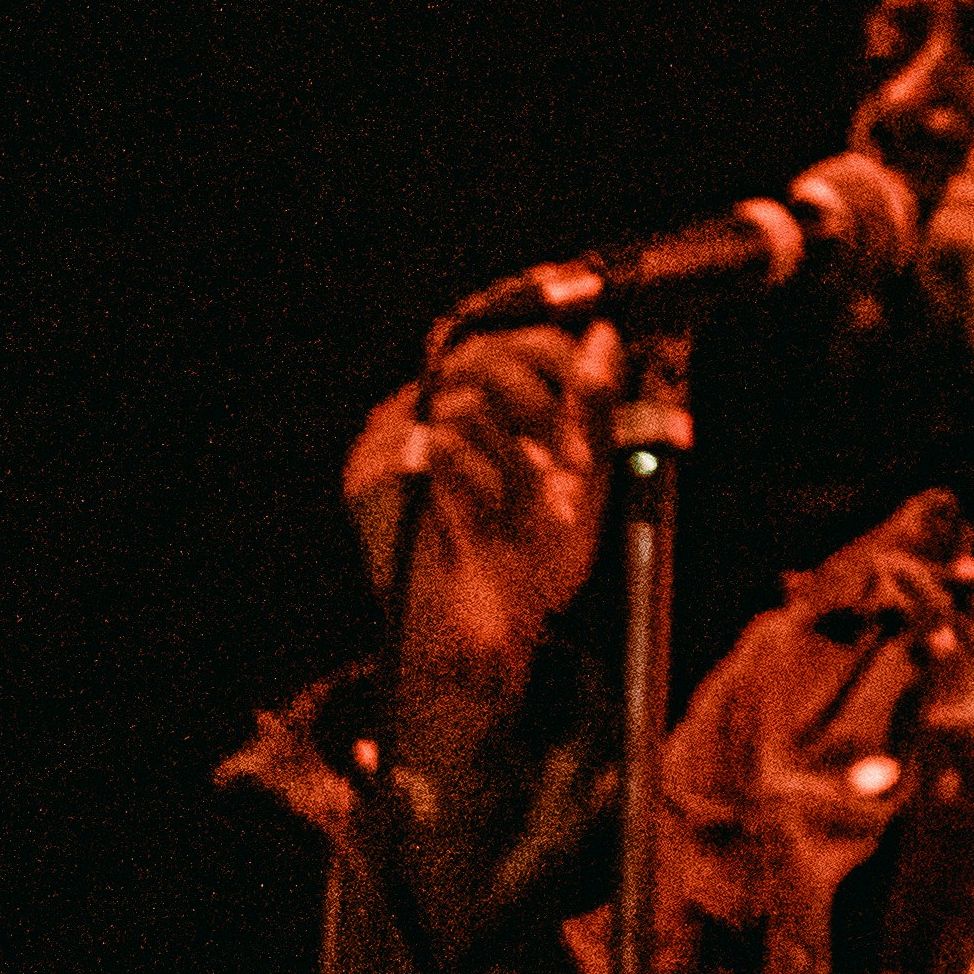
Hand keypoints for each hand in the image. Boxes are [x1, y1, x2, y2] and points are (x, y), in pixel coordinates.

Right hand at [345, 320, 614, 783]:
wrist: (489, 637)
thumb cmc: (531, 560)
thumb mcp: (581, 476)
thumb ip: (591, 407)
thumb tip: (604, 336)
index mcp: (467, 401)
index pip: (503, 338)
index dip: (553, 347)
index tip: (598, 373)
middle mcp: (421, 409)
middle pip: (483, 354)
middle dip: (544, 404)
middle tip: (574, 458)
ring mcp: (389, 439)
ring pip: (469, 401)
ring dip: (519, 457)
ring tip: (536, 504)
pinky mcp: (369, 475)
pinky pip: (438, 444)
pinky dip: (478, 481)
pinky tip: (487, 518)